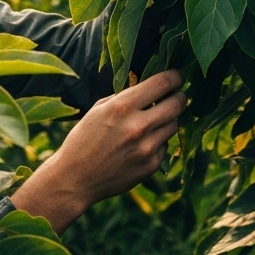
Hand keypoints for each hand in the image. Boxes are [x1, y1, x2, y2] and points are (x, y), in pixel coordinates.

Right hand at [10, 70, 185, 231]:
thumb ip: (126, 96)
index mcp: (122, 107)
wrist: (75, 179)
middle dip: (179, 96)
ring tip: (153, 121)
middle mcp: (138, 126)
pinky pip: (165, 146)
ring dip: (168, 119)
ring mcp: (146, 148)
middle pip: (177, 103)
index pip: (162, 83)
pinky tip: (142, 144)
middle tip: (176, 95)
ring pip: (174, 124)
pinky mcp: (150, 166)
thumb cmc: (84, 138)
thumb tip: (151, 87)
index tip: (177, 76)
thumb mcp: (100, 108)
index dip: (175, 76)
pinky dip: (158, 141)